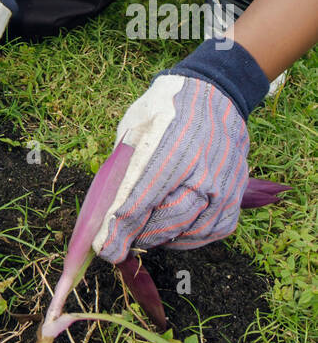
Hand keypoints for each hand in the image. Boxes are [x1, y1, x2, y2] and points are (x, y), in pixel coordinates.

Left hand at [92, 75, 249, 263]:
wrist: (214, 94)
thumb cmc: (166, 108)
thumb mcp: (134, 128)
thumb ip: (123, 168)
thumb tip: (107, 209)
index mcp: (169, 149)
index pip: (138, 201)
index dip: (119, 230)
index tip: (105, 248)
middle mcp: (201, 171)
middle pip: (165, 222)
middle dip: (138, 236)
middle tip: (120, 241)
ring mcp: (223, 185)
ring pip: (190, 231)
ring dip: (162, 239)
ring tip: (144, 233)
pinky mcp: (237, 194)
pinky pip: (213, 230)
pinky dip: (191, 237)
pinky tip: (175, 231)